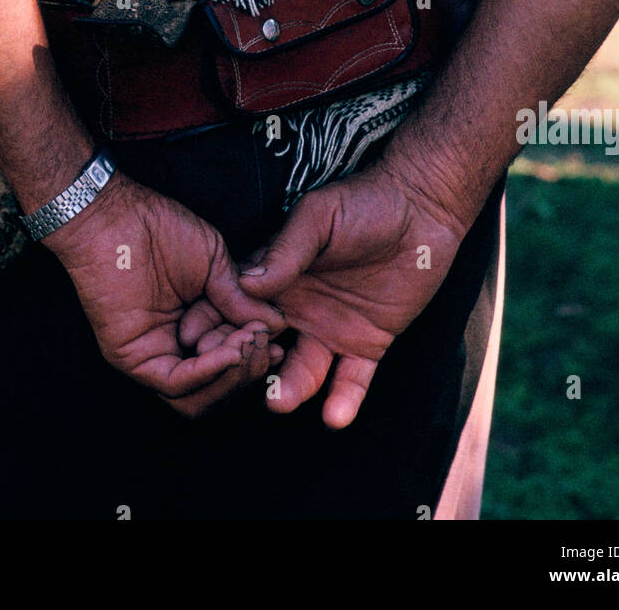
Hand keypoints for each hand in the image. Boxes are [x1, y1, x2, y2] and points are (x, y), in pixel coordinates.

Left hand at [43, 176, 285, 416]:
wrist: (120, 216)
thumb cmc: (161, 228)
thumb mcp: (216, 263)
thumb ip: (241, 299)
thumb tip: (276, 325)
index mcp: (195, 325)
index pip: (230, 363)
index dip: (257, 357)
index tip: (278, 340)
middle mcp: (175, 346)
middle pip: (219, 387)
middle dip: (249, 369)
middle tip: (264, 341)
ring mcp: (154, 355)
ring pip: (199, 397)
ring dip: (232, 377)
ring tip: (248, 344)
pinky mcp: (134, 359)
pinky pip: (177, 383)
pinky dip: (209, 372)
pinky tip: (229, 350)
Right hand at [185, 163, 466, 428]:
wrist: (422, 209)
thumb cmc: (364, 202)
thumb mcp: (319, 218)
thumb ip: (286, 250)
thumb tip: (246, 282)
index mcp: (278, 277)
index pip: (238, 307)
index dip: (216, 326)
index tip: (196, 344)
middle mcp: (298, 309)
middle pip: (264, 347)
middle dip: (246, 366)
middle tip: (234, 378)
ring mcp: (331, 330)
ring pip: (303, 370)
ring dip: (290, 389)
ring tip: (279, 401)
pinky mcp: (368, 345)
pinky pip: (352, 380)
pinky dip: (343, 400)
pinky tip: (335, 417)